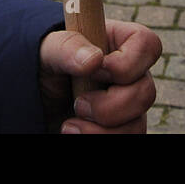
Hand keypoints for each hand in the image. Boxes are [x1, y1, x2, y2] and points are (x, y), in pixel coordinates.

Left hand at [38, 21, 160, 133]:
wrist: (36, 101)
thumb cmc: (44, 65)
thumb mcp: (48, 50)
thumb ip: (67, 47)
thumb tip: (94, 60)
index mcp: (117, 43)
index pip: (147, 45)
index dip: (128, 62)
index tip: (96, 70)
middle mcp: (129, 74)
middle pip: (146, 92)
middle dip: (110, 106)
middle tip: (78, 103)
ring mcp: (126, 105)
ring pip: (137, 124)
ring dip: (101, 131)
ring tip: (70, 125)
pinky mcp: (119, 129)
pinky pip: (128, 140)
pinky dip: (99, 140)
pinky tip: (73, 134)